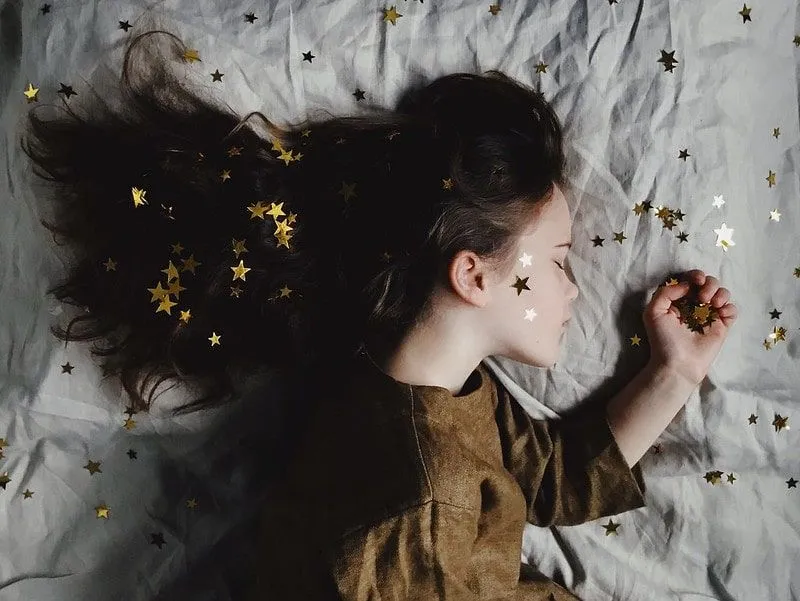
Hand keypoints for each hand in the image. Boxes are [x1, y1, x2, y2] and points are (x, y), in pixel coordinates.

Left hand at [642, 269, 738, 385]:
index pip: (691, 280)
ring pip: (723, 293)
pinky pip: (732, 310)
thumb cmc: (663, 339)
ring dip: (720, 293)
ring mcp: (710, 315)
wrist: (677, 363)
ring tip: (712, 304)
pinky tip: (720, 313)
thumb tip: (686, 285)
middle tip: (702, 297)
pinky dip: (729, 307)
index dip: (695, 276)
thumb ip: (665, 292)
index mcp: (679, 300)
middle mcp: (695, 305)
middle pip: (710, 283)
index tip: (696, 281)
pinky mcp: (722, 326)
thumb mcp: (653, 312)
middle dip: (709, 284)